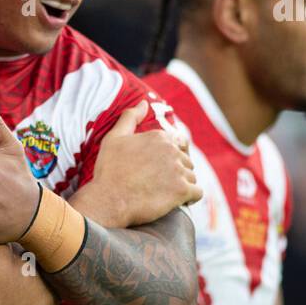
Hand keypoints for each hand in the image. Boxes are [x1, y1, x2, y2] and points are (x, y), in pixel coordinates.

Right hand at [70, 101, 201, 228]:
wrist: (108, 200)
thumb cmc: (109, 170)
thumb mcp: (114, 138)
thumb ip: (130, 117)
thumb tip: (144, 103)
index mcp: (159, 137)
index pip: (180, 144)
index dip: (172, 157)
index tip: (159, 169)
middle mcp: (171, 151)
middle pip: (186, 161)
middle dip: (176, 172)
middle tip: (158, 184)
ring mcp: (178, 170)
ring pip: (191, 177)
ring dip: (182, 186)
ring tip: (164, 194)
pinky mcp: (182, 191)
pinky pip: (197, 193)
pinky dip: (190, 198)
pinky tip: (177, 202)